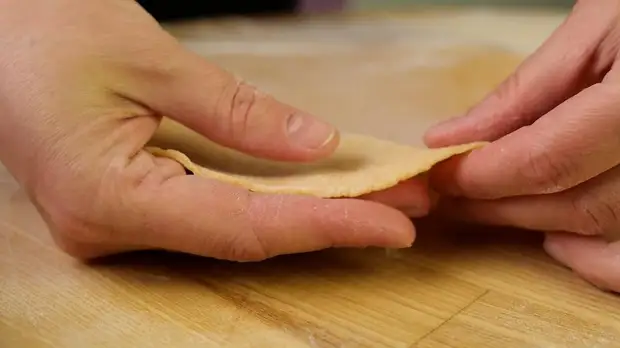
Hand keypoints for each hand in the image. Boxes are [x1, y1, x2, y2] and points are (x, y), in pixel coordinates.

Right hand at [0, 0, 426, 260]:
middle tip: (401, 206)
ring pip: (229, 227)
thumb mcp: (147, 59)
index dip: (325, 226)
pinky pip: (208, 209)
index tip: (392, 224)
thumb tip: (316, 144)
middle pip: (244, 235)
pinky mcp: (126, 204)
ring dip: (304, 211)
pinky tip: (312, 189)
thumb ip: (236, 110)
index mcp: (106, 198)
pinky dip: (265, 199)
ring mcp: (116, 222)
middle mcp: (109, 228)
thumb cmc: (44, 31)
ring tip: (374, 197)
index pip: (243, 228)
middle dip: (328, 220)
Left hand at [423, 0, 619, 291]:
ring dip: (536, 226)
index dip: (481, 176)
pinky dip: (595, 259)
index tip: (437, 172)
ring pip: (601, 229)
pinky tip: (556, 238)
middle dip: (497, 204)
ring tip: (487, 206)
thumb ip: (529, 88)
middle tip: (449, 193)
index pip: (546, 161)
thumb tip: (452, 137)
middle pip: (573, 205)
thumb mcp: (599, 26)